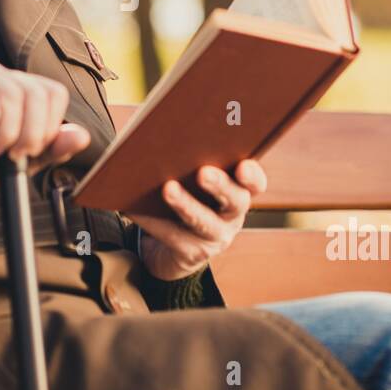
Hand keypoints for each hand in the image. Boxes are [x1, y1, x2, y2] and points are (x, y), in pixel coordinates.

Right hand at [0, 59, 90, 191]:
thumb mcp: (23, 162)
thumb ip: (53, 149)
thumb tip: (82, 136)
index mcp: (24, 90)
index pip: (54, 92)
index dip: (49, 125)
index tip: (33, 149)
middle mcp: (5, 76)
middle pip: (37, 92)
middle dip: (31, 133)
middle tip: (14, 154)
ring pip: (13, 92)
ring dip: (7, 131)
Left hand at [127, 160, 266, 280]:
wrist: (170, 248)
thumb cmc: (182, 197)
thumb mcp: (191, 179)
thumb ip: (190, 160)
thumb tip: (163, 135)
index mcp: (237, 191)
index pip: (255, 183)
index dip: (252, 175)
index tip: (242, 165)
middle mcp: (232, 216)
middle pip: (236, 201)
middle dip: (220, 185)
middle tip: (203, 172)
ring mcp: (215, 238)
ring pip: (204, 222)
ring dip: (186, 204)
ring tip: (168, 188)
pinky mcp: (192, 254)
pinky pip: (173, 237)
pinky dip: (153, 221)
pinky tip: (135, 208)